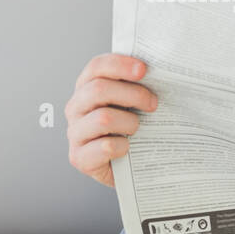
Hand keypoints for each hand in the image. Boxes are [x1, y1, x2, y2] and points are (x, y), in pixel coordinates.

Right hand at [65, 53, 157, 187]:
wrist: (128, 168)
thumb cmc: (130, 130)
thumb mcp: (132, 103)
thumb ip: (137, 84)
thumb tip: (159, 70)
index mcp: (86, 87)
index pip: (96, 67)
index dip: (120, 64)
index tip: (144, 69)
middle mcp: (76, 108)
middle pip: (98, 90)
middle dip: (132, 94)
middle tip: (153, 103)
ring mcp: (75, 133)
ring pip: (103, 119)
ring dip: (129, 123)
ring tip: (137, 129)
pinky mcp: (79, 157)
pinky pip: (105, 146)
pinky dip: (123, 147)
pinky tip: (128, 149)